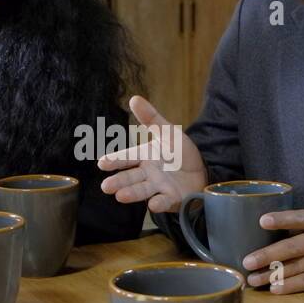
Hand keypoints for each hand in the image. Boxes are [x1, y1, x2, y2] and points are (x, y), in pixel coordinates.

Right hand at [97, 95, 206, 213]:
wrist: (201, 170)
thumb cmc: (180, 152)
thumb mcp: (168, 132)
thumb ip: (151, 118)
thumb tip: (134, 98)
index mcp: (144, 156)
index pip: (127, 157)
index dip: (114, 161)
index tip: (102, 163)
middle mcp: (147, 173)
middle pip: (130, 177)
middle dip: (118, 181)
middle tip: (106, 186)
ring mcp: (158, 187)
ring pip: (142, 190)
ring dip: (132, 194)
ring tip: (120, 196)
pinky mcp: (171, 198)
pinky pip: (164, 201)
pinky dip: (159, 204)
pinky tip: (153, 204)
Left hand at [242, 210, 303, 292]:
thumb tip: (274, 235)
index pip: (301, 218)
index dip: (282, 219)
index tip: (262, 221)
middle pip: (293, 247)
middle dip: (267, 255)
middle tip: (247, 262)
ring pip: (297, 268)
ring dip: (273, 275)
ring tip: (253, 280)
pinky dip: (291, 286)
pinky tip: (275, 289)